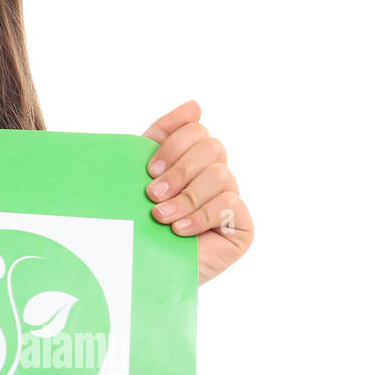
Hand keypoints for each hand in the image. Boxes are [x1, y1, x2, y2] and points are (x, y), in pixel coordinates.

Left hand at [141, 100, 252, 284]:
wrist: (137, 270)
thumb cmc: (134, 222)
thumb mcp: (140, 173)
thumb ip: (163, 134)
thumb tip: (195, 104)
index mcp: (190, 160)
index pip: (196, 130)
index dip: (172, 146)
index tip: (148, 170)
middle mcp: (214, 177)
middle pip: (212, 146)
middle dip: (178, 170)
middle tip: (151, 194)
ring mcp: (230, 201)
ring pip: (220, 174)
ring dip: (185, 197)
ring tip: (160, 217)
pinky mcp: (241, 227)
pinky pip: (229, 204)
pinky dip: (200, 215)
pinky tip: (180, 231)